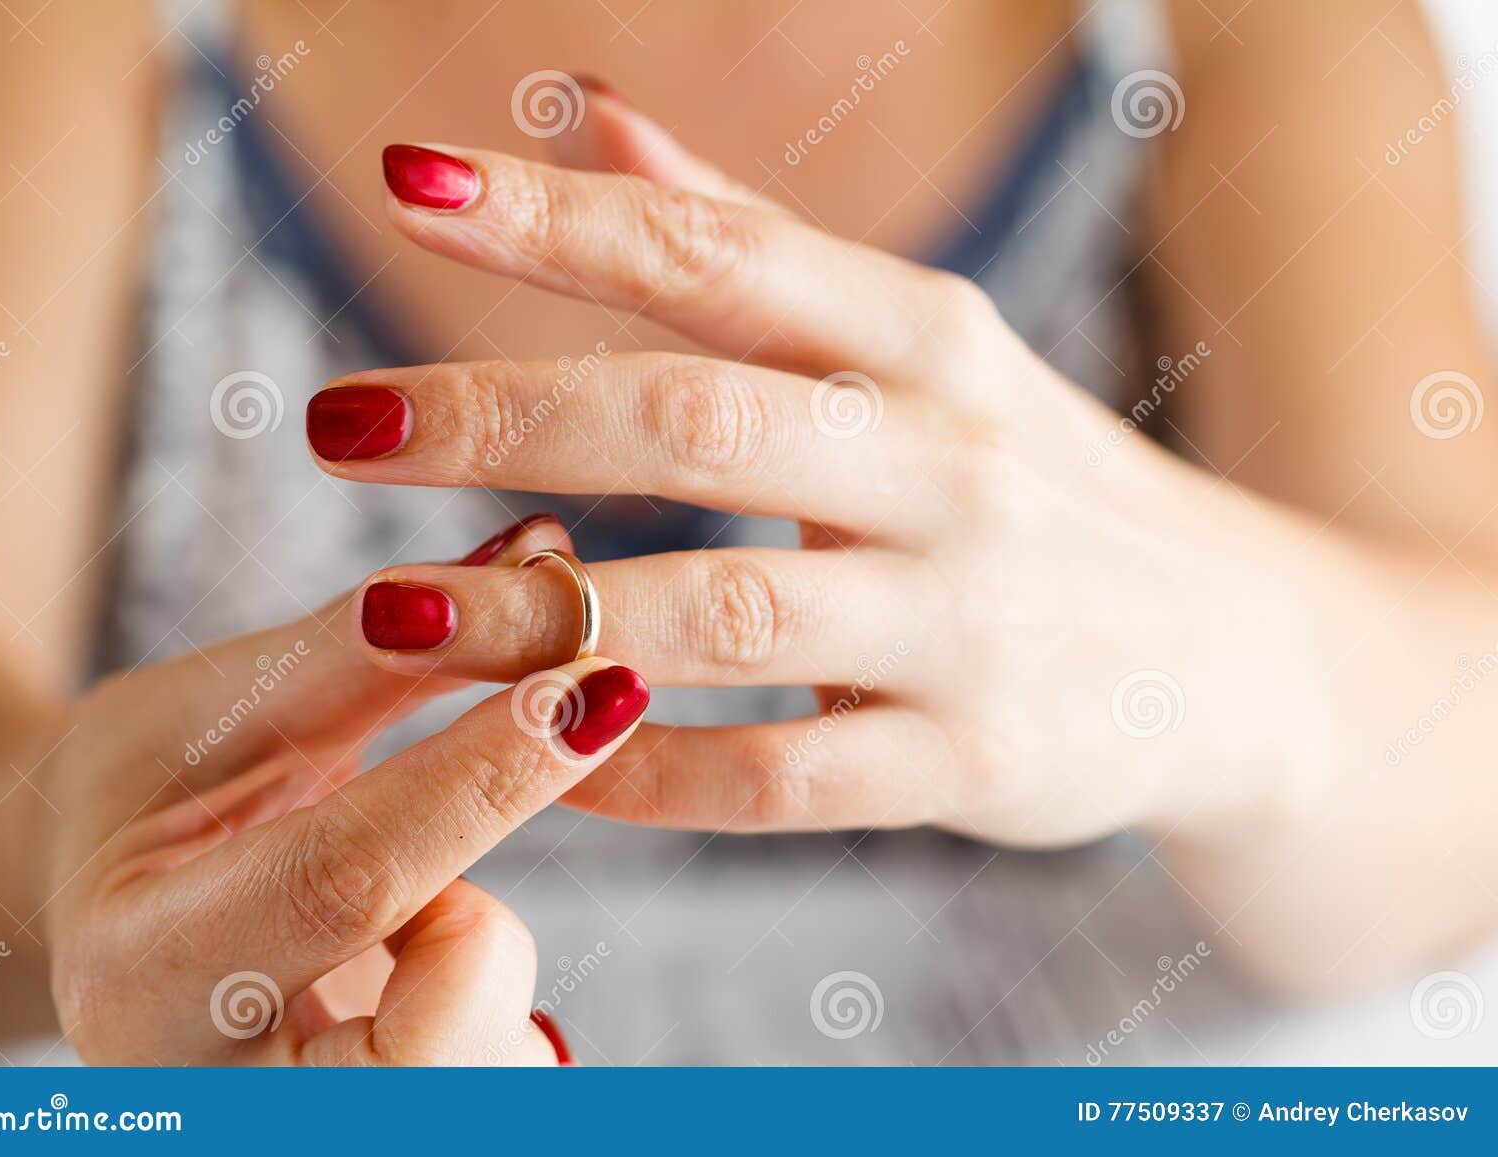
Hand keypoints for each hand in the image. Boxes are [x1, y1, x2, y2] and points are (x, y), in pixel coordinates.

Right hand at [39, 519, 645, 1063]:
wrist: (119, 914)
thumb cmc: (157, 791)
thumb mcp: (226, 706)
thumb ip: (381, 652)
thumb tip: (547, 557)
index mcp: (144, 972)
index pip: (347, 878)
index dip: (485, 777)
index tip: (601, 682)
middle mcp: (220, 1093)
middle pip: (435, 1035)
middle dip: (487, 925)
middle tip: (459, 864)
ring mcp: (295, 1127)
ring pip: (490, 1069)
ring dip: (476, 961)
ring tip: (389, 911)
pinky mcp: (382, 1121)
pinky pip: (506, 1070)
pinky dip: (485, 998)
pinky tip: (407, 965)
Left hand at [309, 91, 1314, 848]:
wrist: (1240, 655)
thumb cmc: (1034, 484)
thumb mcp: (924, 350)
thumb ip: (755, 243)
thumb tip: (595, 117)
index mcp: (927, 342)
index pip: (722, 257)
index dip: (560, 221)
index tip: (406, 184)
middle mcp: (949, 463)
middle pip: (696, 425)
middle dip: (501, 418)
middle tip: (332, 420)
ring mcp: (968, 622)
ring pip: (718, 614)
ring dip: (542, 614)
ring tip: (388, 613)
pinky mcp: (975, 762)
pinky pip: (779, 777)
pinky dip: (648, 773)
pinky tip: (546, 763)